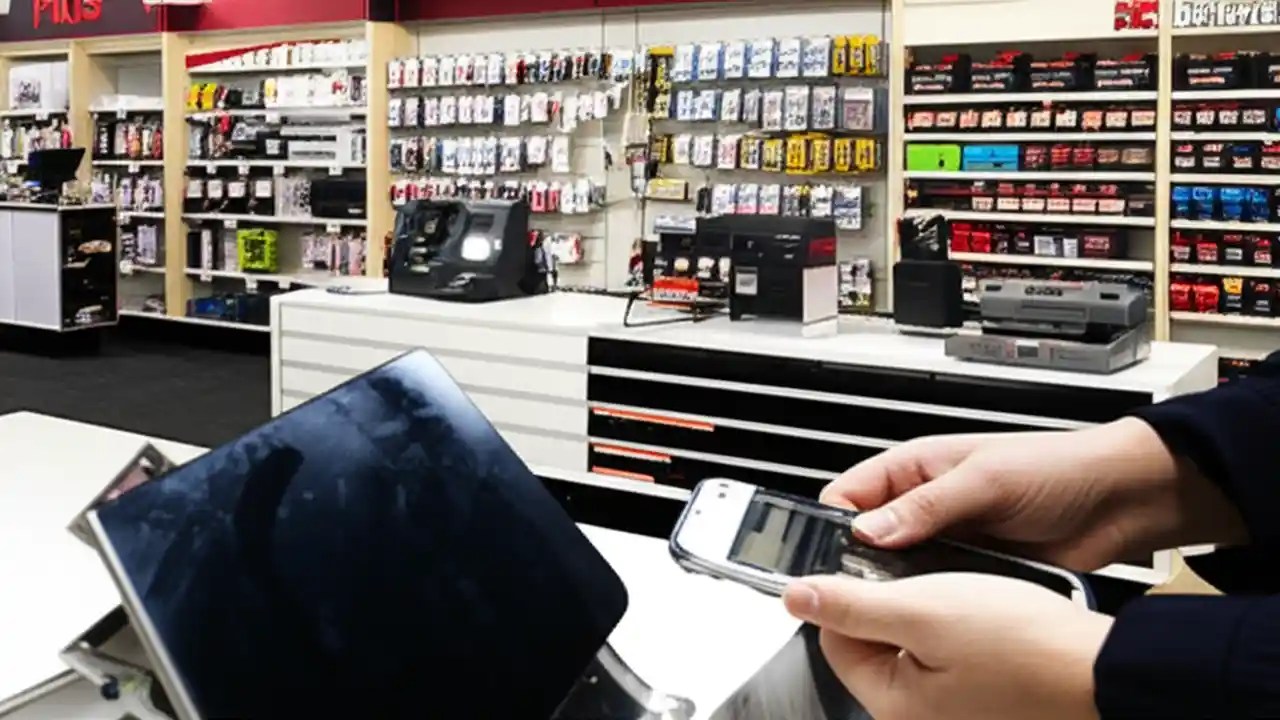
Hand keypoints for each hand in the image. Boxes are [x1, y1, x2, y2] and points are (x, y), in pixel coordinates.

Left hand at [784, 573, 1112, 719]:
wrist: (1107, 670)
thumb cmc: (1027, 646)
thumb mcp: (924, 609)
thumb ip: (851, 604)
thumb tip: (796, 596)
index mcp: (893, 706)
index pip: (836, 638)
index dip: (853, 593)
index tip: (879, 569)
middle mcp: (920, 719)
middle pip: (877, 643)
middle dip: (901, 603)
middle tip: (936, 584)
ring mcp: (956, 713)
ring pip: (919, 646)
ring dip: (936, 613)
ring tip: (970, 600)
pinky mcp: (987, 704)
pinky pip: (955, 659)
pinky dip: (966, 631)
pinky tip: (992, 618)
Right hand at [823, 418, 1245, 570]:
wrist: (1119, 501)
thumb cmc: (1058, 467)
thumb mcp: (985, 481)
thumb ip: (925, 506)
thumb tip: (869, 529)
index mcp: (916, 466)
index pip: (850, 493)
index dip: (835, 522)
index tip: (831, 553)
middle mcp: (925, 503)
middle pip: (866, 536)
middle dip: (858, 560)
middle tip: (861, 585)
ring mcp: (948, 540)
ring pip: (897, 568)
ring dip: (895, 583)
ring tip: (897, 599)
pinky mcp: (971, 572)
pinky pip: (934, 590)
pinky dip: (928, 600)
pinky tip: (930, 609)